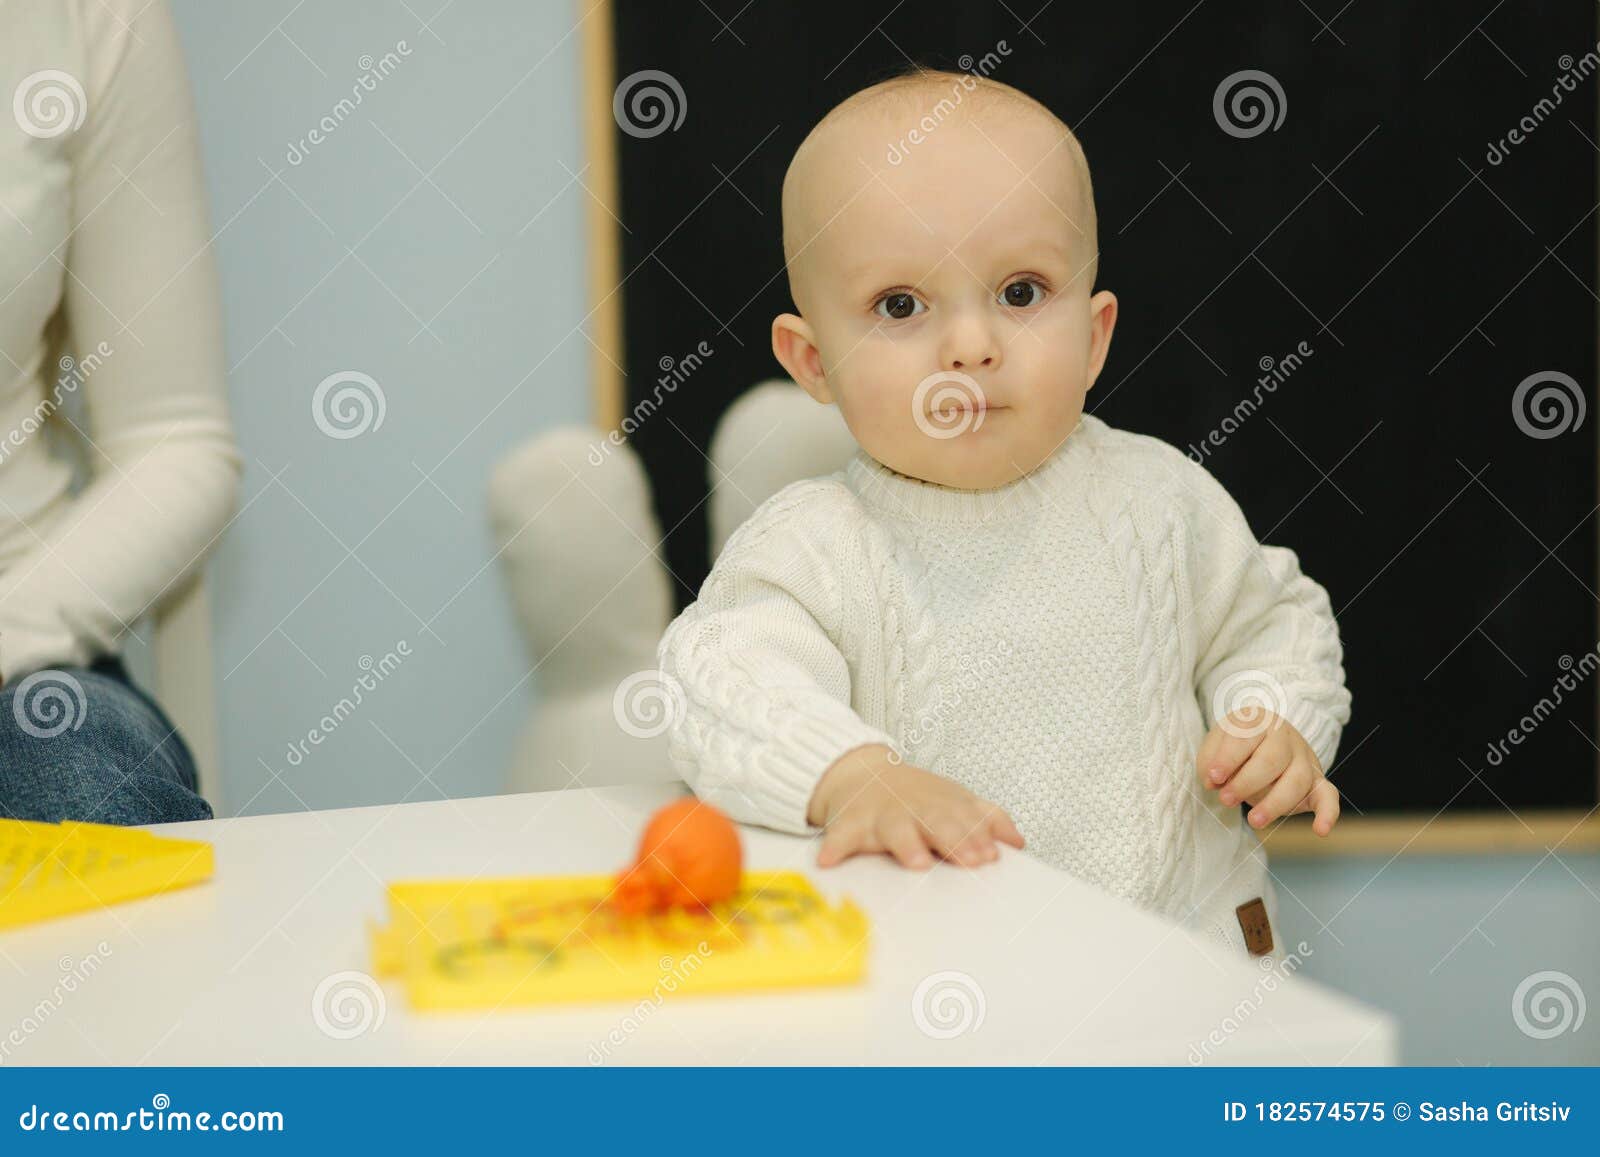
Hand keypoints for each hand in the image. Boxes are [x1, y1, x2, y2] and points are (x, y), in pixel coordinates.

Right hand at [805, 744, 1025, 868]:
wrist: (860, 771)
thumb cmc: (913, 795)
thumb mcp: (954, 799)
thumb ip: (987, 818)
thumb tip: (1018, 843)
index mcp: (942, 805)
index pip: (966, 819)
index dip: (978, 836)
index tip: (991, 856)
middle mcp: (914, 809)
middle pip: (938, 823)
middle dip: (955, 840)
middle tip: (970, 860)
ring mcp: (882, 816)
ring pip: (895, 830)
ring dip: (906, 845)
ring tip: (916, 862)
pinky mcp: (850, 824)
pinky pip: (840, 836)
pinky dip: (834, 847)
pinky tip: (828, 862)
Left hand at [1197, 709, 1340, 835]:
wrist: (1264, 739)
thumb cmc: (1236, 746)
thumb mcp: (1216, 745)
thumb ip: (1210, 760)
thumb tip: (1212, 781)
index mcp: (1258, 722)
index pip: (1246, 738)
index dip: (1228, 760)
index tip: (1213, 778)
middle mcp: (1285, 737)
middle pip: (1272, 760)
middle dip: (1247, 783)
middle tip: (1226, 800)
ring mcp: (1304, 758)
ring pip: (1297, 780)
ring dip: (1275, 804)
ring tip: (1253, 821)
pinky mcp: (1317, 781)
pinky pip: (1329, 795)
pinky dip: (1328, 813)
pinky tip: (1320, 830)